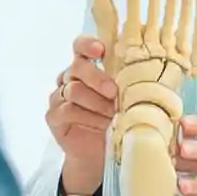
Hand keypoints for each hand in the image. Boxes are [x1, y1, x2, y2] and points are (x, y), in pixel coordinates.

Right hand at [45, 35, 118, 192]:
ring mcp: (58, 96)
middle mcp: (69, 77)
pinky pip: (67, 110)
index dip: (88, 44)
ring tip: (113, 113)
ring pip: (74, 90)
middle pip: (77, 67)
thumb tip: (144, 68)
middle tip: (114, 92)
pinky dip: (87, 117)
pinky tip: (102, 125)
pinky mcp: (53, 115)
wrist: (98, 152)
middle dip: (97, 78)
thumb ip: (125, 81)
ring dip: (96, 102)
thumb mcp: (124, 97)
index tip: (100, 50)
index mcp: (86, 66)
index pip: (80, 46)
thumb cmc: (115, 118)